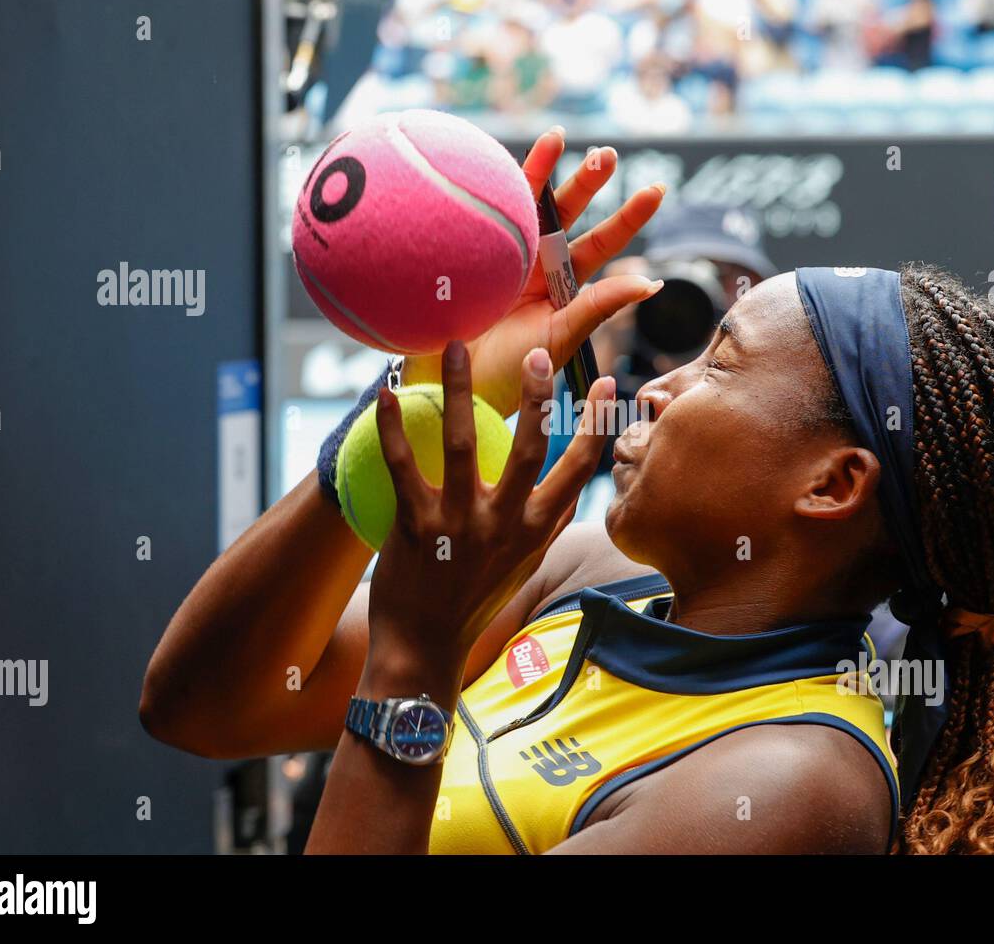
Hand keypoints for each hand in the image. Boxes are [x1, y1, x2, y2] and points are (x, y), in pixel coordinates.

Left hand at [367, 340, 613, 663]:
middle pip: (529, 450)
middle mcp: (503, 524)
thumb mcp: (526, 564)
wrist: (424, 646)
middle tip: (539, 352)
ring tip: (455, 347)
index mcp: (536, 530)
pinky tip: (387, 394)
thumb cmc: (476, 600)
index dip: (595, 424)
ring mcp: (459, 524)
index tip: (606, 382)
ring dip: (459, 390)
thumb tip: (576, 489)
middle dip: (537, 398)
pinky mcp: (414, 526)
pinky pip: (403, 466)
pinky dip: (393, 427)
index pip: (578, 471)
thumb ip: (550, 523)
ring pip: (462, 444)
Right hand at [403, 127, 665, 416]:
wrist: (455, 382)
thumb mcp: (560, 336)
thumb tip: (650, 283)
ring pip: (528, 200)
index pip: (604, 242)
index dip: (629, 217)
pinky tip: (501, 155)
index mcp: (565, 284)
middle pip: (568, 210)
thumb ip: (599, 306)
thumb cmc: (514, 370)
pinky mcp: (471, 247)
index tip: (657, 189)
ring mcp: (505, 252)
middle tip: (608, 154)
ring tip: (558, 136)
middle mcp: (538, 262)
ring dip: (543, 167)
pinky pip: (485, 207)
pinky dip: (494, 179)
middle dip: (588, 181)